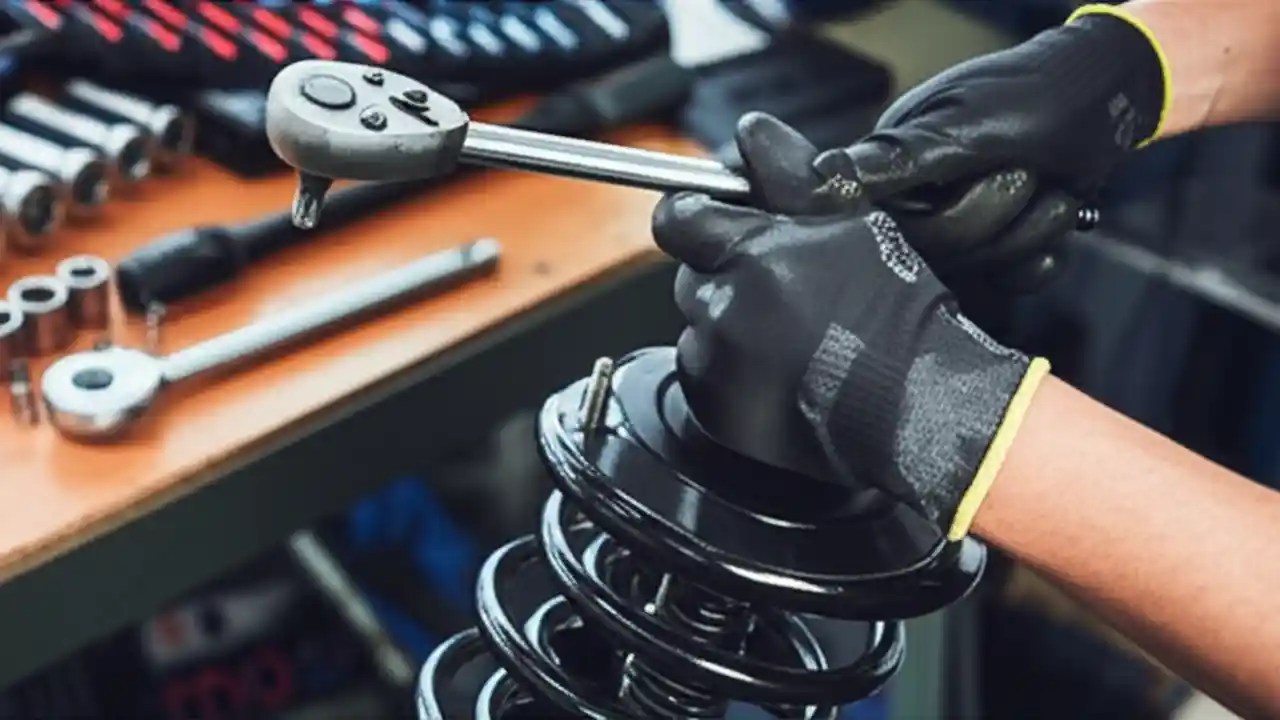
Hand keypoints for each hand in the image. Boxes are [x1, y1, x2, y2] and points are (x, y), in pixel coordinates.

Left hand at [652, 121, 1050, 539]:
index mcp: (752, 254)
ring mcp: (714, 365)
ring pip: (696, 327)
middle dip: (723, 277)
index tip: (717, 227)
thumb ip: (789, 173)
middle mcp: (722, 309)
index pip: (677, 217)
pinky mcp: (714, 410)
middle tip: (780, 293)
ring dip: (725, 327)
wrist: (914, 405)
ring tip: (785, 340)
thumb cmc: (894, 313)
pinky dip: (728, 374)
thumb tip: (751, 131)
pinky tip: (777, 375)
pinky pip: (702, 376)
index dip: (697, 218)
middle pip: (691, 275)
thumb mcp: (852, 223)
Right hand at [816, 7, 1168, 289]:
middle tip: (1029, 172)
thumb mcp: (971, 124)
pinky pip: (1008, 283)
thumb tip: (821, 181)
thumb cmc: (1041, 93)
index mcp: (893, 163)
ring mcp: (954, 227)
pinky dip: (1043, 253)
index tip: (981, 187)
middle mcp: (914, 198)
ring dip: (1032, 229)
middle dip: (997, 217)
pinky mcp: (993, 250)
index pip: (878, 222)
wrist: (1115, 95)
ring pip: (977, 271)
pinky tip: (1056, 218)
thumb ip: (899, 160)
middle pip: (935, 253)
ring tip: (1052, 186)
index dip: (933, 221)